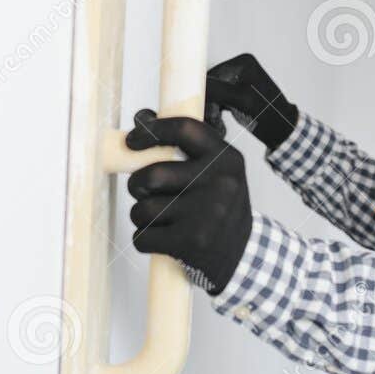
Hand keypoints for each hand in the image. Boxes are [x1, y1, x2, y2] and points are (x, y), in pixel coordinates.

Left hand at [125, 108, 251, 295]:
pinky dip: (144, 240)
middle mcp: (220, 184)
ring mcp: (207, 215)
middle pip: (152, 175)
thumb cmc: (220, 208)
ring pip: (142, 209)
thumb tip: (142, 118)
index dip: (152, 131)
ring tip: (159, 220)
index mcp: (227, 160)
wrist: (242, 255)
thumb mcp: (218, 173)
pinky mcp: (192, 242)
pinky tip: (162, 240)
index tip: (131, 141)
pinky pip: (143, 237)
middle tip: (142, 191)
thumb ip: (187, 150)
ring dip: (141, 216)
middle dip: (137, 185)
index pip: (184, 130)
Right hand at [204, 53, 298, 149]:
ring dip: (211, 110)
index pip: (212, 73)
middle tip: (213, 119)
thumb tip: (197, 85)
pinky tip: (219, 124)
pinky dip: (216, 113)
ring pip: (212, 94)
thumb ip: (218, 90)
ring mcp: (238, 81)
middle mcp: (240, 68)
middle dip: (209, 103)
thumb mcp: (242, 100)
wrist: (282, 130)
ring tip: (217, 124)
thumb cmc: (270, 115)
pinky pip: (217, 101)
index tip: (202, 107)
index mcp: (243, 62)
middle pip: (211, 84)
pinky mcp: (236, 94)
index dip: (205, 91)